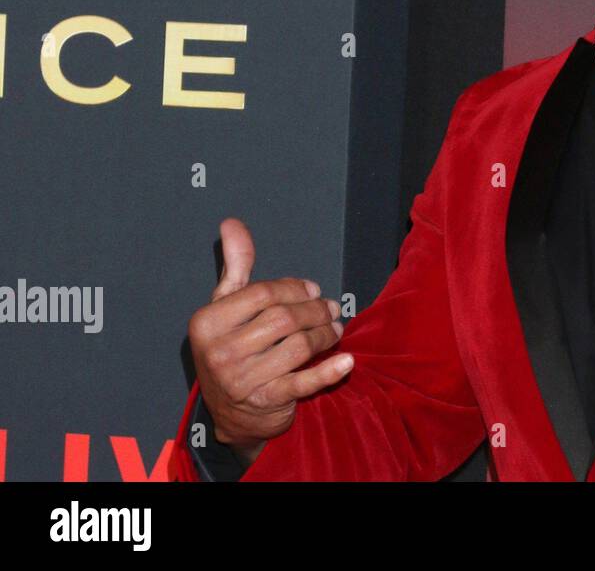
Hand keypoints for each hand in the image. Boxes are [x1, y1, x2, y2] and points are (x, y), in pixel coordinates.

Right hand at [186, 218, 352, 465]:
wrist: (231, 412)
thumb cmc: (230, 348)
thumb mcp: (225, 307)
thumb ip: (235, 266)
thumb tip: (231, 223)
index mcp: (207, 322)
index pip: (263, 293)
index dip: (295, 288)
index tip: (313, 289)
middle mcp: (219, 352)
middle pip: (283, 319)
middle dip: (315, 311)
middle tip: (331, 309)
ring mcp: (241, 380)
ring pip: (298, 347)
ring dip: (325, 335)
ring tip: (335, 330)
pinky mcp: (265, 401)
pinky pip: (304, 383)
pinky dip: (329, 371)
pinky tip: (347, 361)